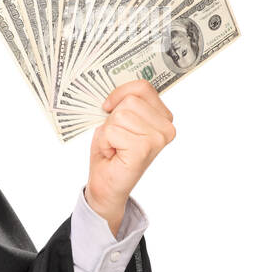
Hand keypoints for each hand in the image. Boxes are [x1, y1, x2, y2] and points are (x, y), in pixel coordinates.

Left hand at [85, 80, 176, 235]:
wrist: (106, 184)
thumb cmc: (111, 151)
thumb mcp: (118, 120)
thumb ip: (124, 102)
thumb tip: (118, 91)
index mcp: (163, 116)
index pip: (142, 87)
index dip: (119, 94)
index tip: (109, 107)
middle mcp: (166, 127)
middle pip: (129, 100)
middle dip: (112, 118)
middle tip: (115, 138)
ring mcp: (158, 138)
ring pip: (120, 115)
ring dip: (108, 131)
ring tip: (114, 146)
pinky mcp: (145, 148)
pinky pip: (112, 130)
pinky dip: (105, 142)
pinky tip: (113, 153)